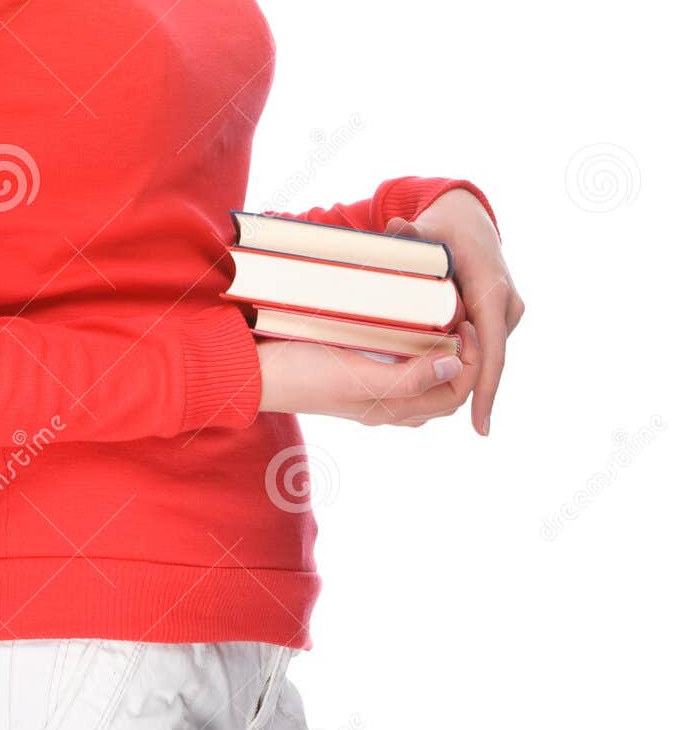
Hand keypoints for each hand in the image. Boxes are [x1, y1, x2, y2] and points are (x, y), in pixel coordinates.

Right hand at [256, 319, 479, 427]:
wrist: (258, 375)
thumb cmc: (305, 375)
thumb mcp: (359, 376)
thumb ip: (408, 377)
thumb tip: (455, 367)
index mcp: (393, 410)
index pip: (455, 392)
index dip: (471, 361)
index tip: (466, 324)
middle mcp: (387, 407)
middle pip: (445, 390)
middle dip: (465, 359)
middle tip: (461, 319)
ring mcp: (372, 393)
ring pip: (425, 381)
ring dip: (442, 356)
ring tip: (443, 322)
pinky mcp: (357, 377)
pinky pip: (401, 371)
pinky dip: (417, 353)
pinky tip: (409, 330)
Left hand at [385, 188, 525, 436]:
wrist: (468, 216)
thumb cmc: (446, 226)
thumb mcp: (428, 231)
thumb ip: (411, 236)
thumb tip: (395, 229)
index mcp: (492, 292)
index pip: (492, 352)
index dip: (485, 391)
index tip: (480, 427)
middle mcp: (507, 306)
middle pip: (488, 360)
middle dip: (466, 388)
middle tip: (435, 416)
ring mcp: (508, 311)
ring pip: (485, 352)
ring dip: (462, 369)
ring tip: (428, 391)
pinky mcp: (501, 315)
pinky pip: (484, 343)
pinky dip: (464, 355)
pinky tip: (440, 368)